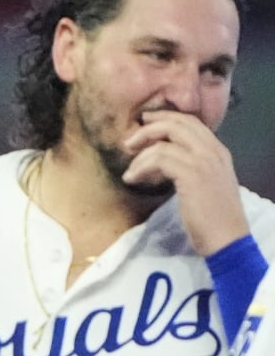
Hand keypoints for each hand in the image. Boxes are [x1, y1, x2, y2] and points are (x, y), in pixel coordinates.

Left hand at [122, 109, 246, 254]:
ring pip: (165, 142)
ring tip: (130, 171)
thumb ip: (192, 166)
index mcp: (218, 151)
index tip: (145, 123)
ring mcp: (204, 161)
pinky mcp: (192, 174)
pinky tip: (132, 179)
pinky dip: (140, 167)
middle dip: (149, 128)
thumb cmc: (213, 218)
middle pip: (177, 124)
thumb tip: (164, 158)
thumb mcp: (206, 184)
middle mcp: (213, 151)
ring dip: (140, 155)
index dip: (166, 118)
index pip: (191, 122)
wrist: (226, 237)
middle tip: (129, 141)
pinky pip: (159, 159)